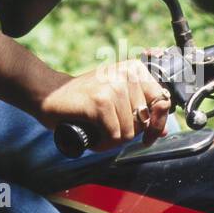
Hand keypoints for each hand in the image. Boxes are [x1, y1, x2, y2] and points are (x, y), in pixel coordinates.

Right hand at [37, 59, 169, 150]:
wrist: (50, 94)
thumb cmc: (84, 98)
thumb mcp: (117, 98)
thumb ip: (141, 109)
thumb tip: (163, 131)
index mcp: (134, 69)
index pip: (162, 101)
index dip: (158, 124)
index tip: (150, 136)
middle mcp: (126, 74)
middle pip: (144, 122)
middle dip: (127, 132)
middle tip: (108, 127)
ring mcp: (113, 87)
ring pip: (129, 132)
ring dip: (112, 140)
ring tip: (98, 130)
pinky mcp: (100, 102)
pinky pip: (114, 136)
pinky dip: (103, 143)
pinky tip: (93, 136)